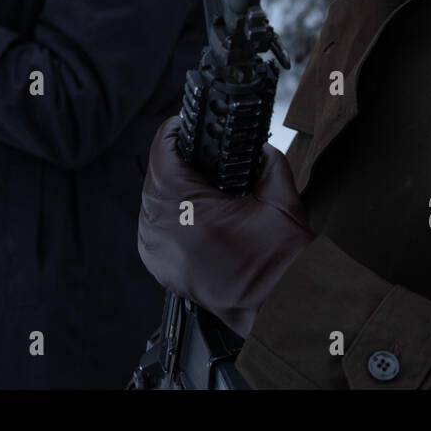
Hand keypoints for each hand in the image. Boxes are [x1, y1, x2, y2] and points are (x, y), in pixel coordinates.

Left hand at [138, 117, 313, 338]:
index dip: (176, 132)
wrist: (280, 305)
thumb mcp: (278, 195)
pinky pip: (152, 226)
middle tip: (200, 150)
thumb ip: (265, 159)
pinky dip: (167, 213)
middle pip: (154, 174)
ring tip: (197, 179)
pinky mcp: (159, 267)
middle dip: (175, 160)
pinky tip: (190, 209)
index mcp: (184, 208)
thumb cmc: (279, 259)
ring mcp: (156, 251)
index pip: (163, 151)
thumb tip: (255, 146)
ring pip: (150, 200)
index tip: (187, 125)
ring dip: (169, 186)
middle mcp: (162, 230)